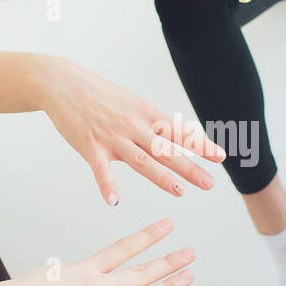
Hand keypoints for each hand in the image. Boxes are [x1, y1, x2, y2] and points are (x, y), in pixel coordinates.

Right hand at [0, 218, 193, 285]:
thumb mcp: (44, 280)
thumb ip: (62, 284)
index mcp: (84, 270)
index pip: (123, 248)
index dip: (148, 236)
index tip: (167, 225)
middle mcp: (97, 285)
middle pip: (141, 270)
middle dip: (168, 260)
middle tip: (190, 252)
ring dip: (169, 285)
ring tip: (189, 275)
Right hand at [41, 57, 225, 204]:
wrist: (64, 84)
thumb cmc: (100, 96)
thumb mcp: (133, 104)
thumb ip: (152, 124)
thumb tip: (174, 137)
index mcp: (146, 115)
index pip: (179, 133)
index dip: (201, 145)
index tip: (221, 157)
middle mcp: (134, 126)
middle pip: (167, 151)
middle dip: (190, 167)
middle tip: (210, 183)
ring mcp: (112, 137)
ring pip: (142, 160)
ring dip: (162, 177)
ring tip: (180, 191)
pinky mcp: (90, 146)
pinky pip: (101, 170)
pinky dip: (107, 186)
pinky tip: (115, 201)